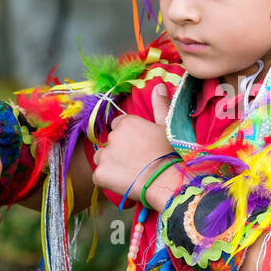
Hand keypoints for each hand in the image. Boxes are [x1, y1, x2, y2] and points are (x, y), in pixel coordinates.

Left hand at [92, 85, 180, 204]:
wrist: (167, 180)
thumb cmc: (171, 153)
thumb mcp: (167, 126)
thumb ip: (160, 105)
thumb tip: (158, 86)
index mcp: (127, 122)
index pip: (119, 126)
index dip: (129, 137)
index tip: (139, 147)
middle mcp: (113, 136)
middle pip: (110, 143)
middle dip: (119, 151)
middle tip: (137, 162)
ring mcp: (104, 155)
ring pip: (102, 159)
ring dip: (111, 165)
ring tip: (130, 174)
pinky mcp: (100, 173)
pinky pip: (99, 176)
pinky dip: (108, 181)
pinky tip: (124, 184)